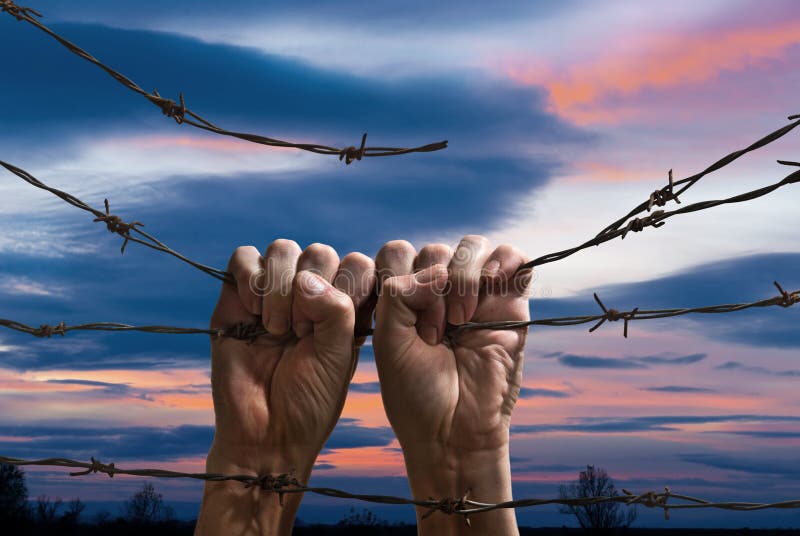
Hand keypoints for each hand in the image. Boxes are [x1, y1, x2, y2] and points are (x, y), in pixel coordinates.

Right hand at [196, 240, 375, 535]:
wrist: (266, 434)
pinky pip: (244, 258)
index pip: (356, 263)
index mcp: (344, 306)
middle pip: (318, 252)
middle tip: (301, 334)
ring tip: (277, 328)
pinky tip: (253, 314)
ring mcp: (272, 293)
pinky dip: (250, 278)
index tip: (337, 329)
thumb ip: (337, 310)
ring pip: (282, 249)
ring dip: (279, 287)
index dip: (348, 286)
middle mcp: (310, 294)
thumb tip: (304, 277)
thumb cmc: (309, 401)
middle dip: (311, 291)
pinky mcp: (236, 296)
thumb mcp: (339, 355)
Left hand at [373, 236, 530, 534]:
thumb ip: (397, 294)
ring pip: (471, 247)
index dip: (400, 282)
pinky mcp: (511, 304)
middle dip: (432, 289)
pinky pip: (513, 258)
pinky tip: (491, 281)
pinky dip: (504, 259)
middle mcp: (440, 293)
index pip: (399, 253)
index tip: (403, 327)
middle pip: (435, 249)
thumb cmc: (416, 394)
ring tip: (460, 319)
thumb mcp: (390, 341)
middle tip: (434, 334)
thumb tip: (436, 269)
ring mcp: (476, 297)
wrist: (453, 433)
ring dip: (463, 276)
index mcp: (405, 299)